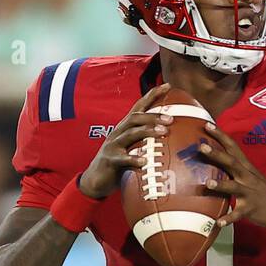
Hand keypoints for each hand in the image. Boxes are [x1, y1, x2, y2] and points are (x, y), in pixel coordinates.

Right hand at [79, 83, 172, 199]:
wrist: (95, 180)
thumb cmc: (117, 163)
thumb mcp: (131, 147)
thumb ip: (145, 140)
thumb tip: (167, 136)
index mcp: (124, 128)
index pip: (138, 107)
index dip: (152, 95)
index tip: (167, 86)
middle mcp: (118, 132)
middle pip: (135, 118)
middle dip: (153, 116)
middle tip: (170, 119)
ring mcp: (113, 145)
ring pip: (130, 133)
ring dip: (147, 131)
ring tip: (163, 132)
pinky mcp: (110, 160)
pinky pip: (123, 159)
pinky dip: (134, 159)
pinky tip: (144, 162)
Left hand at [199, 122, 265, 233]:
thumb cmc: (265, 193)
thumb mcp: (252, 178)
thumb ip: (235, 171)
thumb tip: (216, 164)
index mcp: (247, 168)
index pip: (233, 147)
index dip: (220, 136)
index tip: (206, 125)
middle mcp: (248, 177)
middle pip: (231, 162)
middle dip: (216, 154)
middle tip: (201, 146)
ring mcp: (249, 193)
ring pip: (233, 187)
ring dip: (221, 185)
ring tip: (208, 183)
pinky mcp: (251, 209)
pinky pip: (238, 214)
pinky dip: (228, 218)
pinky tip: (218, 222)